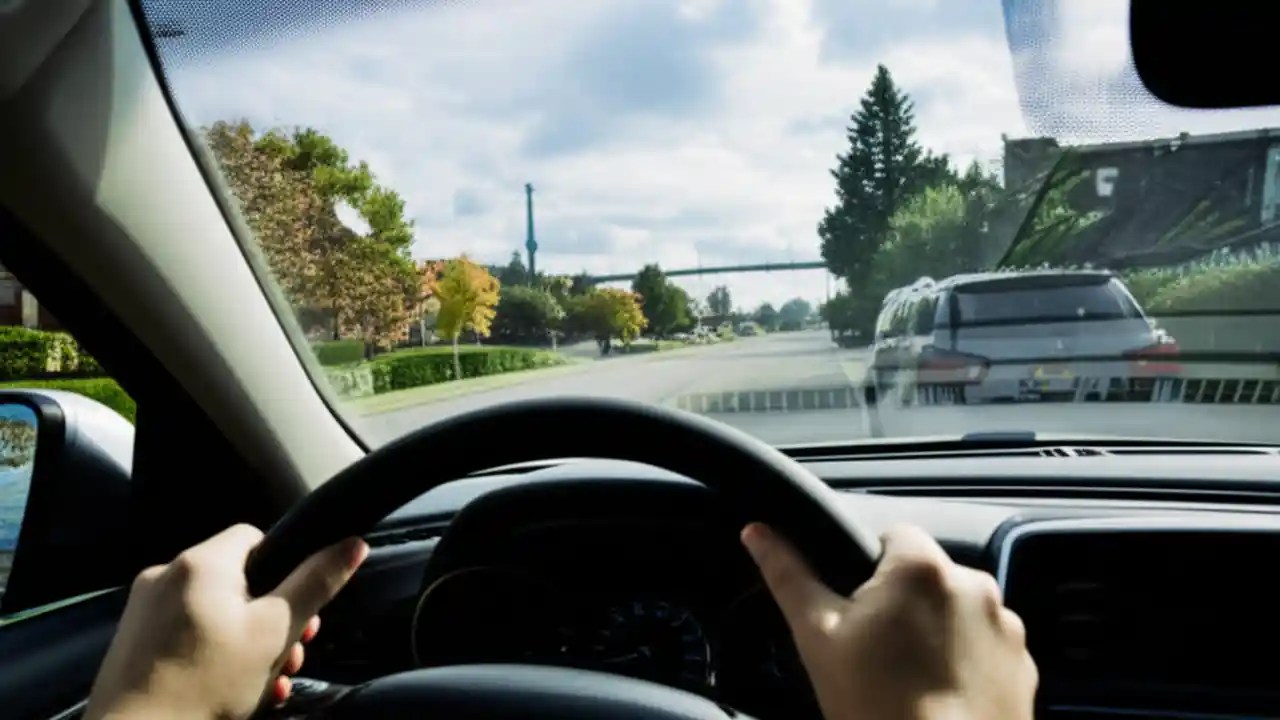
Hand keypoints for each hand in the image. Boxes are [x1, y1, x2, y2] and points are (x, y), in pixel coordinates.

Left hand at [85, 524, 367, 719]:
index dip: (285, 568)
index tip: (297, 609)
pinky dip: (215, 652)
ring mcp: (143, 609)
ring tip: (267, 680)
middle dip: (273, 616)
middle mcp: (165, 574)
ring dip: (249, 641)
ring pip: (215, 611)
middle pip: (238, 579)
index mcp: (200, 562)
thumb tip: (354, 543)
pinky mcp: (133, 641)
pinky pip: (188, 632)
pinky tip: (233, 687)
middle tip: (292, 653)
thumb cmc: (208, 682)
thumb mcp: (275, 632)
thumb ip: (316, 584)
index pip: (255, 537)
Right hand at [741, 523, 1036, 719]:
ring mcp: (1007, 628)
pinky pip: (987, 647)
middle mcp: (975, 586)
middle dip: (903, 603)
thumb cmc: (876, 708)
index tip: (857, 612)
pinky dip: (966, 662)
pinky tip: (940, 694)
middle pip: (926, 576)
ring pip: (958, 612)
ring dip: (937, 631)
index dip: (868, 570)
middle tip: (876, 651)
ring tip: (909, 679)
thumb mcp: (818, 637)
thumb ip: (788, 575)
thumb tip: (758, 532)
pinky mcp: (1025, 666)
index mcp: (922, 568)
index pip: (893, 536)